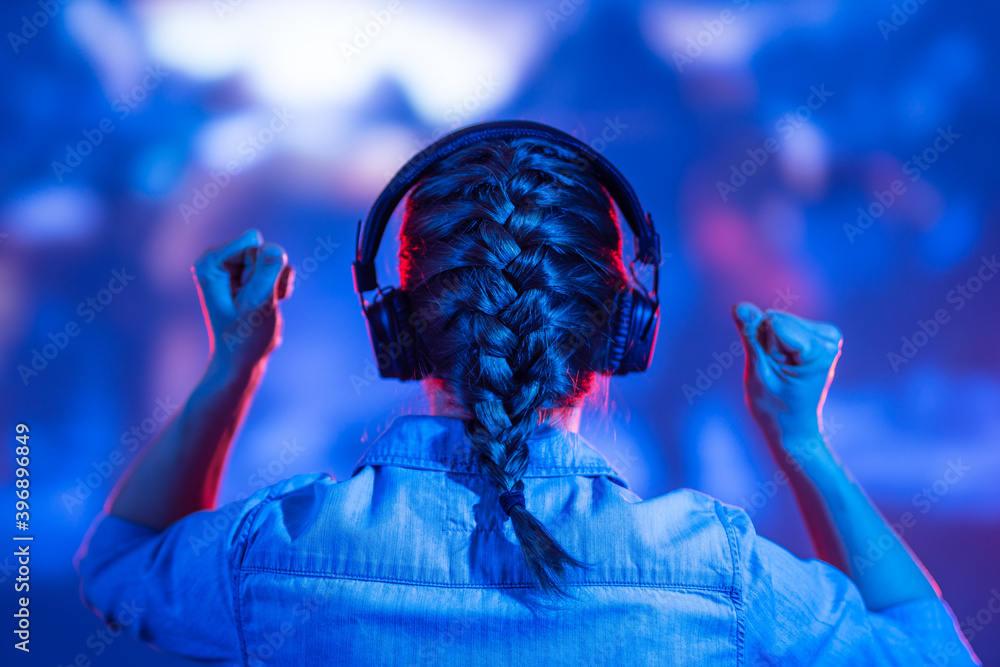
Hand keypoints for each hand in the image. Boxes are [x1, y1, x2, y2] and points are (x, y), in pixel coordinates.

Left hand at [193, 229, 293, 375]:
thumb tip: (274, 247)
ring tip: (264, 303)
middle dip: (269, 274)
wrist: (242, 358)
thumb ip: (266, 273)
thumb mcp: (257, 304)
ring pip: (273, 257)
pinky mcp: (246, 272)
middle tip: (258, 301)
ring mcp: (232, 265)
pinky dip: (279, 284)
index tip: (251, 293)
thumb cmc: (245, 336)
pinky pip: (276, 265)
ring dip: (277, 281)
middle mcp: (217, 259)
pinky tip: (269, 302)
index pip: (253, 242)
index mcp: (210, 262)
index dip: (261, 269)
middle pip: (262, 248)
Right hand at [731, 302, 841, 458]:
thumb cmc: (775, 407)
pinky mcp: (817, 333)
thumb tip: (739, 306)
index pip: (774, 323)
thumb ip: (750, 335)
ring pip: (776, 319)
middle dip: (769, 344)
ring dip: (771, 345)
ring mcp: (826, 334)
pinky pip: (780, 323)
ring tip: (782, 371)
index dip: (766, 348)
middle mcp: (830, 337)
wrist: (792, 428)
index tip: (776, 372)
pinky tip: (786, 364)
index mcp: (821, 348)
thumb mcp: (758, 371)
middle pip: (776, 318)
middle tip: (778, 373)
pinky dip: (776, 343)